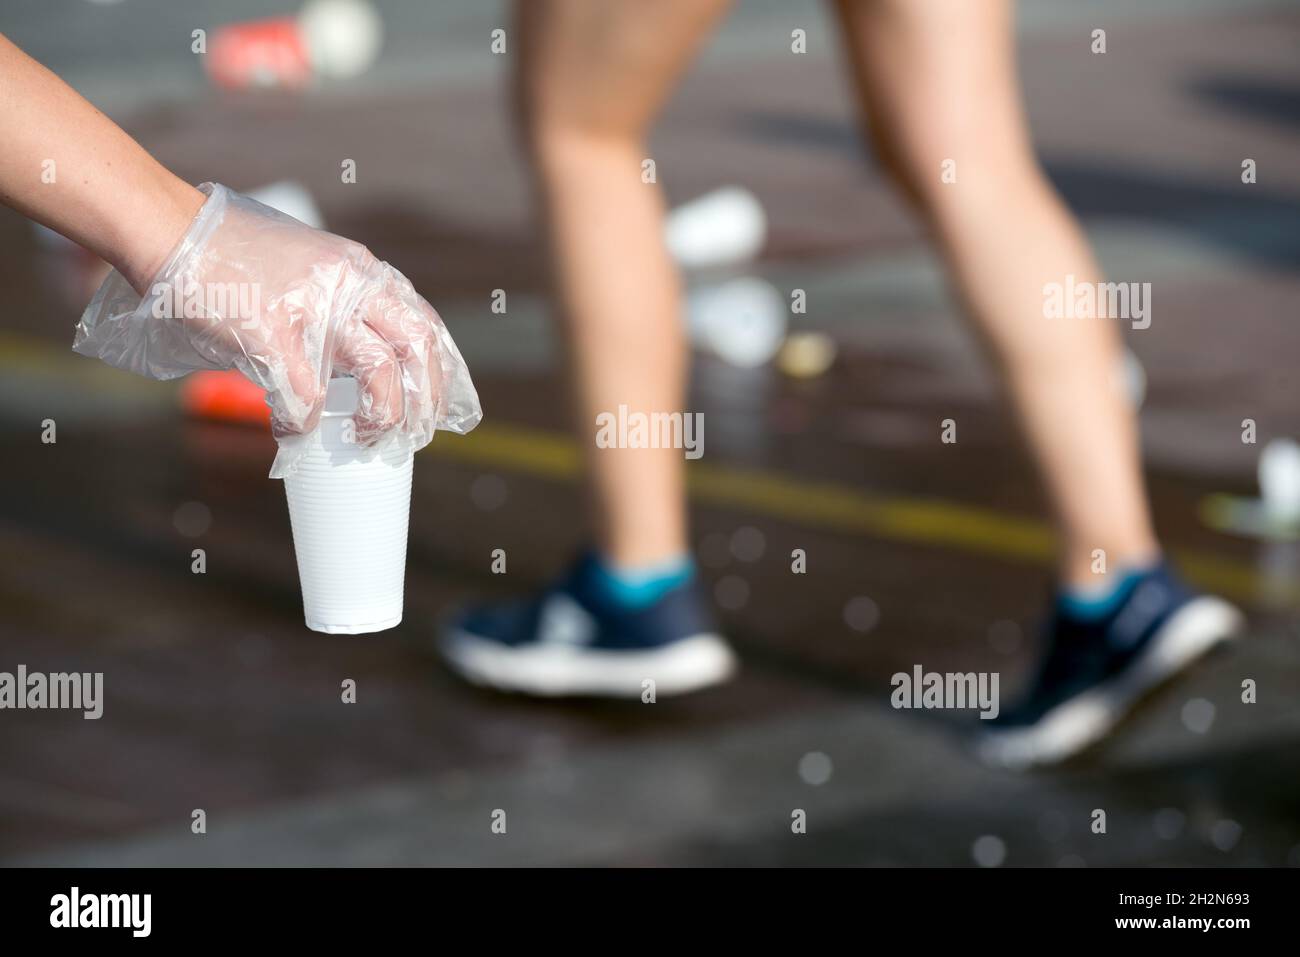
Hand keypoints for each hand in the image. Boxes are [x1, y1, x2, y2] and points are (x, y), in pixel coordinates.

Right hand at [74, 184, 480, 475]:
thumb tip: (364, 363)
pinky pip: (304, 395)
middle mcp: (348, 283)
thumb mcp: (308, 267)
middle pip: (416, 346)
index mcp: (360, 270)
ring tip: (364, 439)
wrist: (169, 229)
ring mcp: (312, 306)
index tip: (447, 407)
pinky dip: (303, 424)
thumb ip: (342, 303)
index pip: (424, 322)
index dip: (443, 371)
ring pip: (378, 370)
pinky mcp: (270, 330)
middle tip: (413, 436)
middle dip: (425, 400)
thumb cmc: (233, 259)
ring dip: (380, 416)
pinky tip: (294, 434)